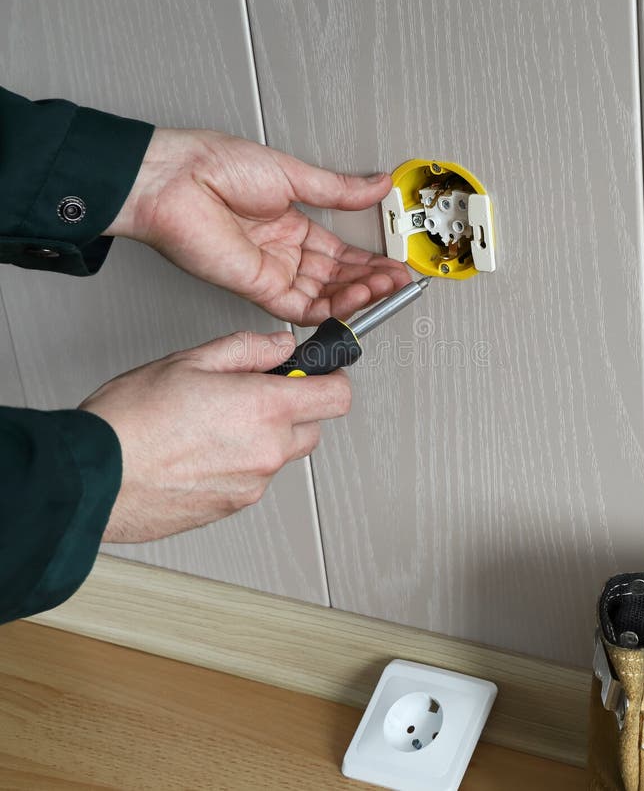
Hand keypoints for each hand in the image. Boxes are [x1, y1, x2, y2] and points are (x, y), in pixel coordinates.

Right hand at [79, 330, 350, 541]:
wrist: (94, 477)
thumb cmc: (132, 421)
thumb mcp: (191, 360)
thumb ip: (247, 349)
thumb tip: (278, 346)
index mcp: (265, 408)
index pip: (338, 396)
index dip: (332, 380)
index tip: (316, 372)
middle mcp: (267, 452)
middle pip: (313, 429)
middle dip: (293, 409)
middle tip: (253, 393)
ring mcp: (251, 485)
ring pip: (280, 455)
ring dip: (263, 437)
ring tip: (213, 422)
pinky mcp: (231, 508)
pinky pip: (253, 479)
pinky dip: (240, 463)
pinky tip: (201, 449)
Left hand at [106, 128, 409, 324]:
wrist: (175, 180)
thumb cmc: (215, 166)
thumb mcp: (293, 174)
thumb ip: (338, 190)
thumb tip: (376, 183)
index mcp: (290, 222)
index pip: (340, 251)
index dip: (370, 261)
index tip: (395, 266)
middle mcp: (281, 250)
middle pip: (336, 276)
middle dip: (371, 281)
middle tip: (399, 283)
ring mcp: (270, 270)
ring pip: (323, 296)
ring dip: (357, 295)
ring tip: (385, 290)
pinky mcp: (257, 287)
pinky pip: (300, 307)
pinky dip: (330, 308)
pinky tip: (354, 302)